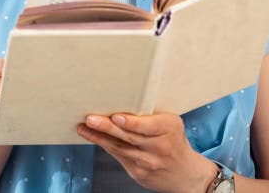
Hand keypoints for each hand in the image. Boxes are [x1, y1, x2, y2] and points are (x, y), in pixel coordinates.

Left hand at [77, 112, 217, 192]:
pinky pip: (118, 156)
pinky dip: (104, 145)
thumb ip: (151, 113)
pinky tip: (92, 136)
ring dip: (99, 137)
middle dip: (108, 127)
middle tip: (91, 119)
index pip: (149, 126)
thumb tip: (122, 95)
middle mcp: (160, 147)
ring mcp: (148, 162)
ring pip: (120, 148)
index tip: (117, 116)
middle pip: (130, 137)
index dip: (132, 122)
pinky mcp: (138, 173)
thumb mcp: (171, 123)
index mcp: (169, 129)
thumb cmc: (173, 139)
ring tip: (84, 127)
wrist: (185, 173)